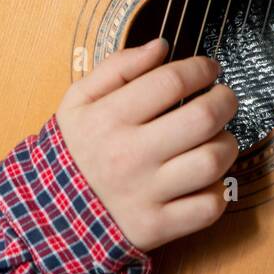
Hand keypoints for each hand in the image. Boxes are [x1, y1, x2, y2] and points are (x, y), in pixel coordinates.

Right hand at [55, 36, 238, 253]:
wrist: (47, 210)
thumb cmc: (73, 148)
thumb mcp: (79, 100)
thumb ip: (118, 67)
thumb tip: (161, 47)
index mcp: (109, 119)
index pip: (171, 82)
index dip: (200, 69)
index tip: (210, 69)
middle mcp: (130, 156)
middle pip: (201, 119)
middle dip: (225, 101)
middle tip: (224, 98)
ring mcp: (145, 194)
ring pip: (211, 163)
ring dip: (226, 144)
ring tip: (219, 137)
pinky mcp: (156, 227)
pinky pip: (207, 208)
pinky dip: (217, 191)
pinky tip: (206, 178)